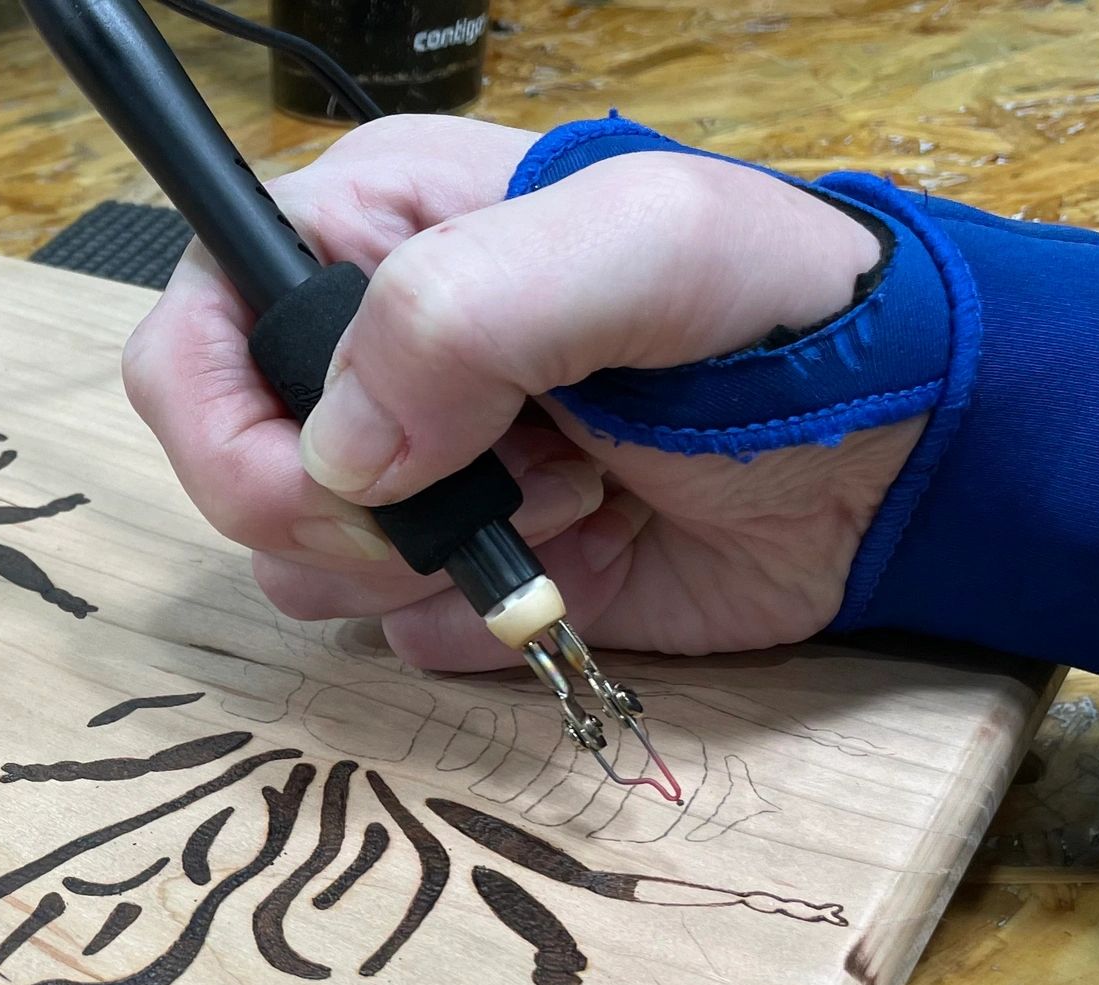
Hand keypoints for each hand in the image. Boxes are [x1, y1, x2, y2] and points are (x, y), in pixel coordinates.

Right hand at [120, 115, 914, 671]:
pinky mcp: (471, 572)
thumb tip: (336, 456)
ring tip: (568, 495)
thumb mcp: (639, 245)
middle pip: (234, 471)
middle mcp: (369, 355)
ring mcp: (418, 471)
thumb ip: (461, 312)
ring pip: (302, 569)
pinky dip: (478, 623)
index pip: (189, 330)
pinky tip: (579, 556)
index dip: (225, 422)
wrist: (909, 449)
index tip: (330, 476)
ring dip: (430, 564)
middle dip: (349, 513)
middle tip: (498, 480)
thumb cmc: (787, 311)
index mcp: (371, 234)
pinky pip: (396, 637)